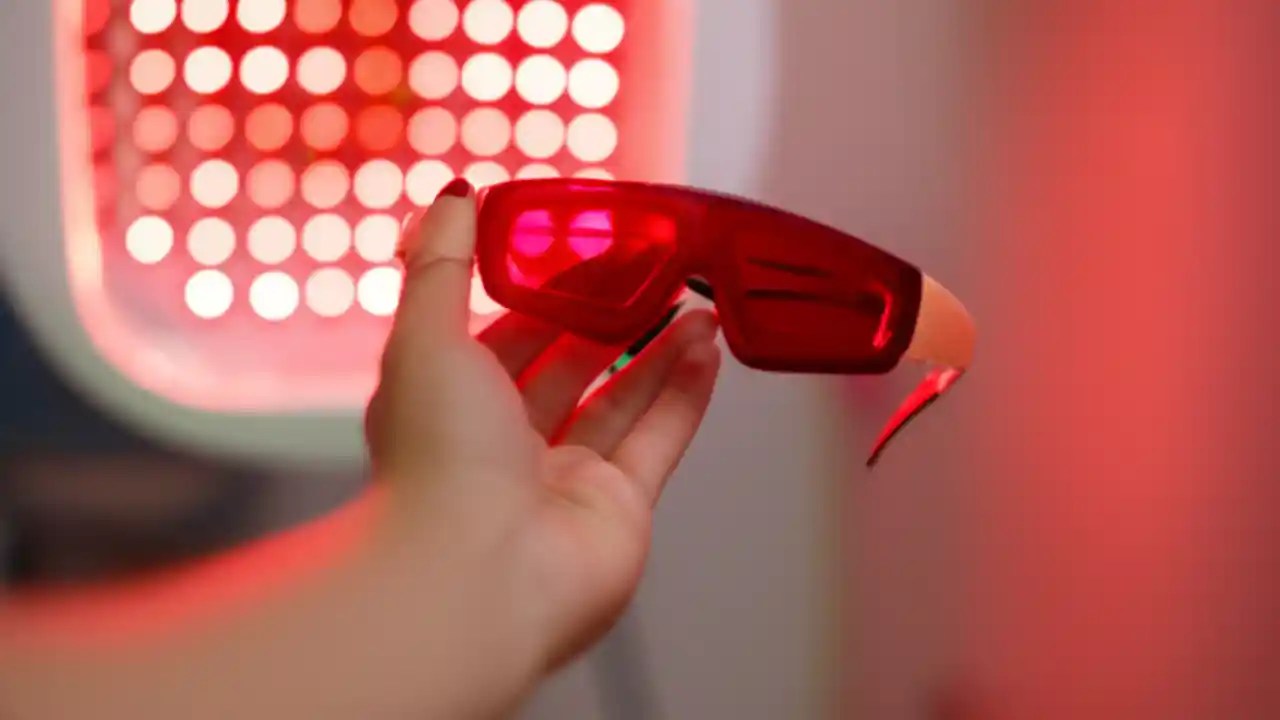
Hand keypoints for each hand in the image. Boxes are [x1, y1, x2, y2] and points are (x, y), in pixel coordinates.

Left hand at [366, 180, 721, 671]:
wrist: (476, 578)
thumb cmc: (437, 461)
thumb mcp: (425, 336)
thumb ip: (442, 265)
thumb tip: (452, 199)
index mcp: (453, 405)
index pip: (509, 334)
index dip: (551, 291)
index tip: (593, 251)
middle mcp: (507, 446)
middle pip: (572, 365)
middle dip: (615, 317)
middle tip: (660, 271)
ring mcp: (565, 480)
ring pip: (622, 399)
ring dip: (661, 350)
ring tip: (700, 303)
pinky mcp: (618, 508)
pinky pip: (659, 439)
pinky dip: (686, 393)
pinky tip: (710, 349)